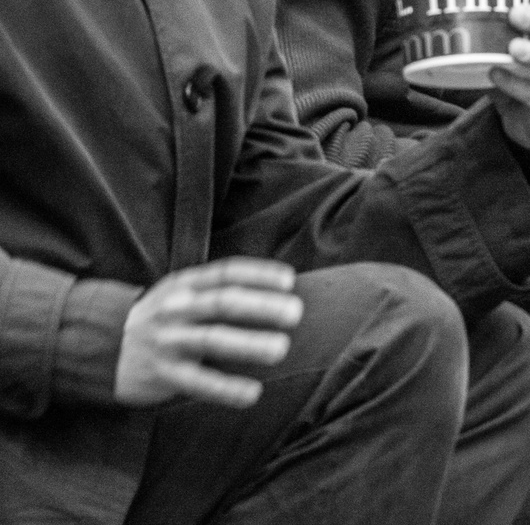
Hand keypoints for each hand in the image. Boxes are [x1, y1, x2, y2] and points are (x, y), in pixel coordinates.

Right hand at [116, 258, 302, 408]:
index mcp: (184, 285)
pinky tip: (252, 393)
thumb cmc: (159, 317)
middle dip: (260, 307)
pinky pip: (198, 382)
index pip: (225, 273)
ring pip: (212, 340)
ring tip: (280, 349)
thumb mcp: (180, 291)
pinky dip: (226, 389)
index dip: (258, 274)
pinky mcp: (162, 374)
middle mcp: (176, 310)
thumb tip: (275, 289)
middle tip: (295, 313)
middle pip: (222, 303)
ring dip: (248, 344)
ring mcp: (168, 342)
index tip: (289, 281)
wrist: (97, 345)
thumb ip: (215, 289)